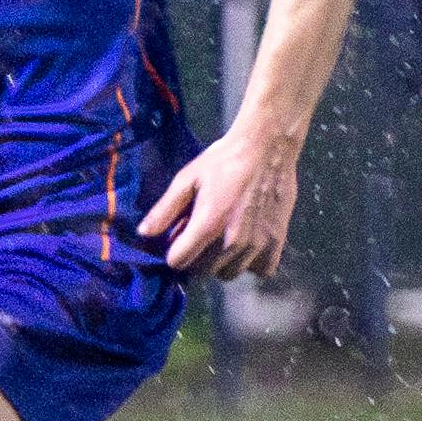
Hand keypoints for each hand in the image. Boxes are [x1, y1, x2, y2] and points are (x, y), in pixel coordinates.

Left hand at [137, 118, 306, 277]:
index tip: (181, 238)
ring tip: (226, 239)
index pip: (179, 262)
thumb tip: (143, 234)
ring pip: (230, 273)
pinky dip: (253, 262)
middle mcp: (232, 241)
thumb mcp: (188, 178)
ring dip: (223, 262)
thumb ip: (165, 209)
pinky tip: (249, 244)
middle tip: (205, 234)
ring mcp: (257, 244)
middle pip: (204, 271)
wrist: (267, 147)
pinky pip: (261, 270)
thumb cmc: (224, 160)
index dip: (175, 251)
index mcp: (207, 224)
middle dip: (198, 257)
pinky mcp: (278, 242)